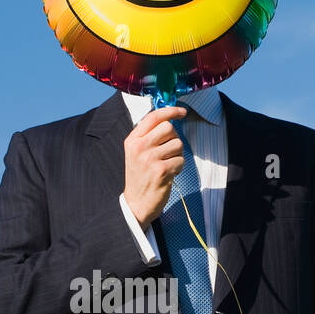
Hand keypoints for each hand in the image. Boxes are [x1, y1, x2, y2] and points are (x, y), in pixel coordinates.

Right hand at [123, 106, 186, 229]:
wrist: (136, 203)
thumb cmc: (140, 177)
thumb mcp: (136, 153)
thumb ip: (149, 136)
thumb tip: (170, 119)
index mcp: (132, 140)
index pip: (153, 117)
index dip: (171, 111)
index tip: (182, 112)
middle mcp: (139, 147)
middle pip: (169, 128)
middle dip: (174, 138)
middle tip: (169, 151)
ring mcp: (150, 159)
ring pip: (177, 144)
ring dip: (177, 154)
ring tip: (167, 164)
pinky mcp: (161, 170)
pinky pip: (180, 160)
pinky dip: (178, 167)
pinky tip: (169, 174)